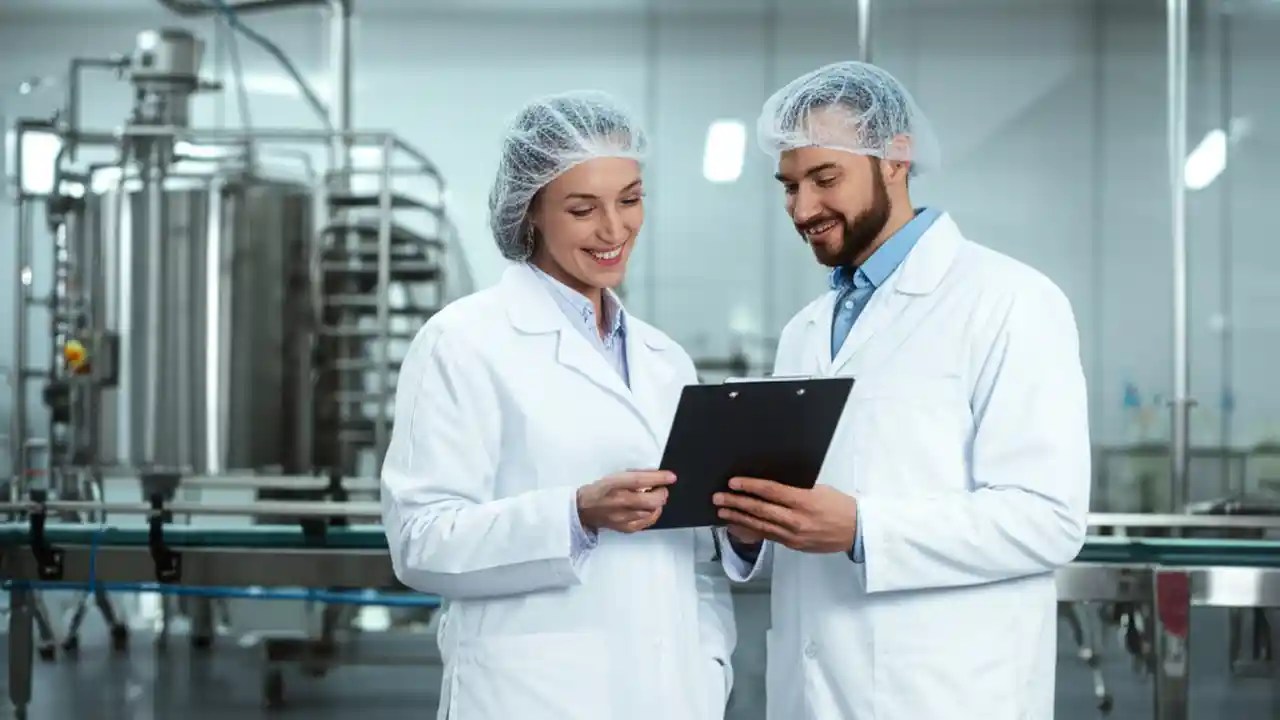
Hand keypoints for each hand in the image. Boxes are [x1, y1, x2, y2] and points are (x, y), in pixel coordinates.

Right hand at [577, 471, 675, 533]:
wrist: (583, 509)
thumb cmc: (599, 490)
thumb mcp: (614, 475)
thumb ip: (634, 475)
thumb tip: (655, 475)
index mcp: (613, 484)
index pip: (640, 481)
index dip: (658, 478)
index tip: (671, 477)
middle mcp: (618, 502)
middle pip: (650, 501)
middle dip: (661, 493)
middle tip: (661, 489)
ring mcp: (622, 518)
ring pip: (651, 512)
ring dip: (657, 503)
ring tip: (653, 498)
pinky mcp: (625, 528)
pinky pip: (647, 522)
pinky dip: (652, 514)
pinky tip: (650, 509)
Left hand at [713, 478, 856, 553]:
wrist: (856, 532)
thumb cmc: (839, 506)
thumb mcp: (819, 489)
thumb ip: (795, 488)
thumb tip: (769, 485)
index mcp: (804, 501)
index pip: (771, 491)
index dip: (750, 486)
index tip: (733, 482)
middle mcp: (796, 520)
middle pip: (760, 510)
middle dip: (737, 503)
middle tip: (719, 498)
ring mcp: (793, 535)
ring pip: (760, 525)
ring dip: (738, 518)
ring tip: (722, 512)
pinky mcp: (792, 545)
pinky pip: (767, 536)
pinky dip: (750, 530)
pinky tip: (737, 526)